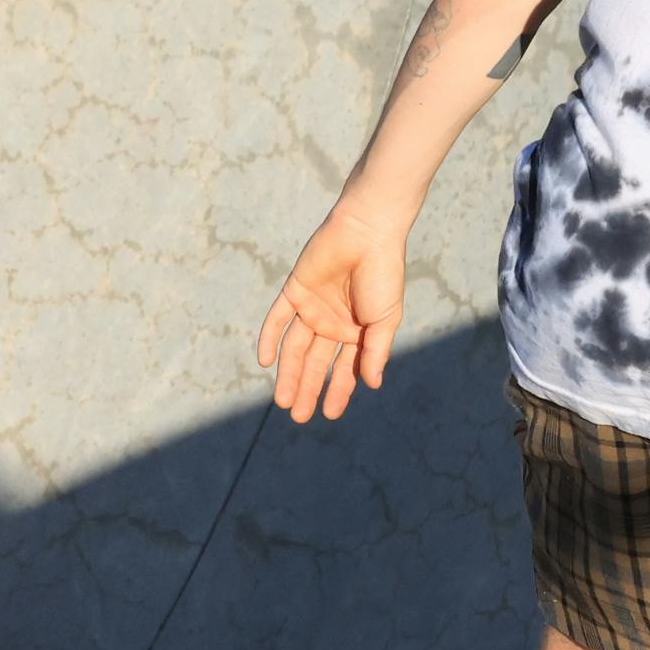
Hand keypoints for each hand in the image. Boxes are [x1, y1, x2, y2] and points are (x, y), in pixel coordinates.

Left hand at [256, 199, 408, 422]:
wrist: (367, 233)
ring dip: (289, 374)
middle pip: (316, 363)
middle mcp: (332, 322)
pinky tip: (265, 362)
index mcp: (356, 331)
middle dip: (308, 389)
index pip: (344, 368)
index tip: (329, 415)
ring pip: (295, 348)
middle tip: (299, 417)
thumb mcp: (384, 320)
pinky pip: (277, 320)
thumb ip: (375, 352)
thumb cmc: (383, 275)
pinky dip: (269, 339)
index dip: (338, 392)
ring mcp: (312, 307)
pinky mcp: (295, 290)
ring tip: (284, 401)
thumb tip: (372, 385)